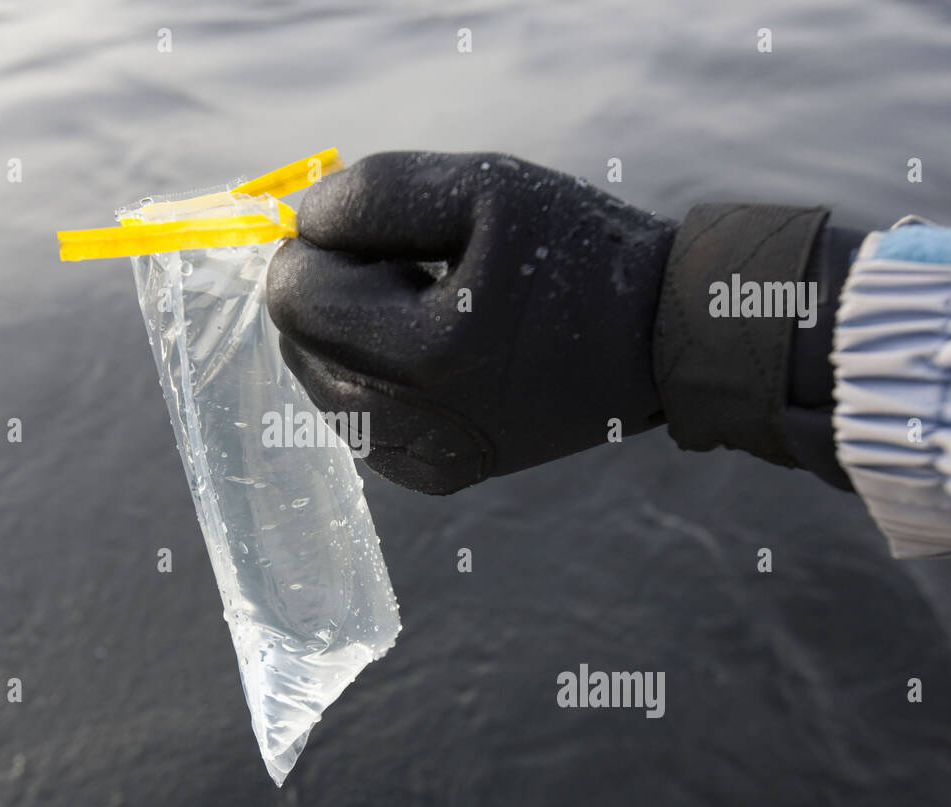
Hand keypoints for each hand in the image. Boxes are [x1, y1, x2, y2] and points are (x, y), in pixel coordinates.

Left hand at [266, 151, 675, 493]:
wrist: (657, 341)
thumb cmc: (578, 254)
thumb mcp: (484, 186)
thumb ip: (372, 194)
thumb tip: (300, 226)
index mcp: (427, 355)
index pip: (293, 297)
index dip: (320, 247)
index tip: (383, 232)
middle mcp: (414, 426)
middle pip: (298, 341)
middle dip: (336, 290)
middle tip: (415, 269)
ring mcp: (422, 461)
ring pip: (320, 380)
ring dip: (351, 333)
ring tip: (432, 310)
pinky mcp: (434, 477)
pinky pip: (356, 417)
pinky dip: (372, 375)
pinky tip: (432, 353)